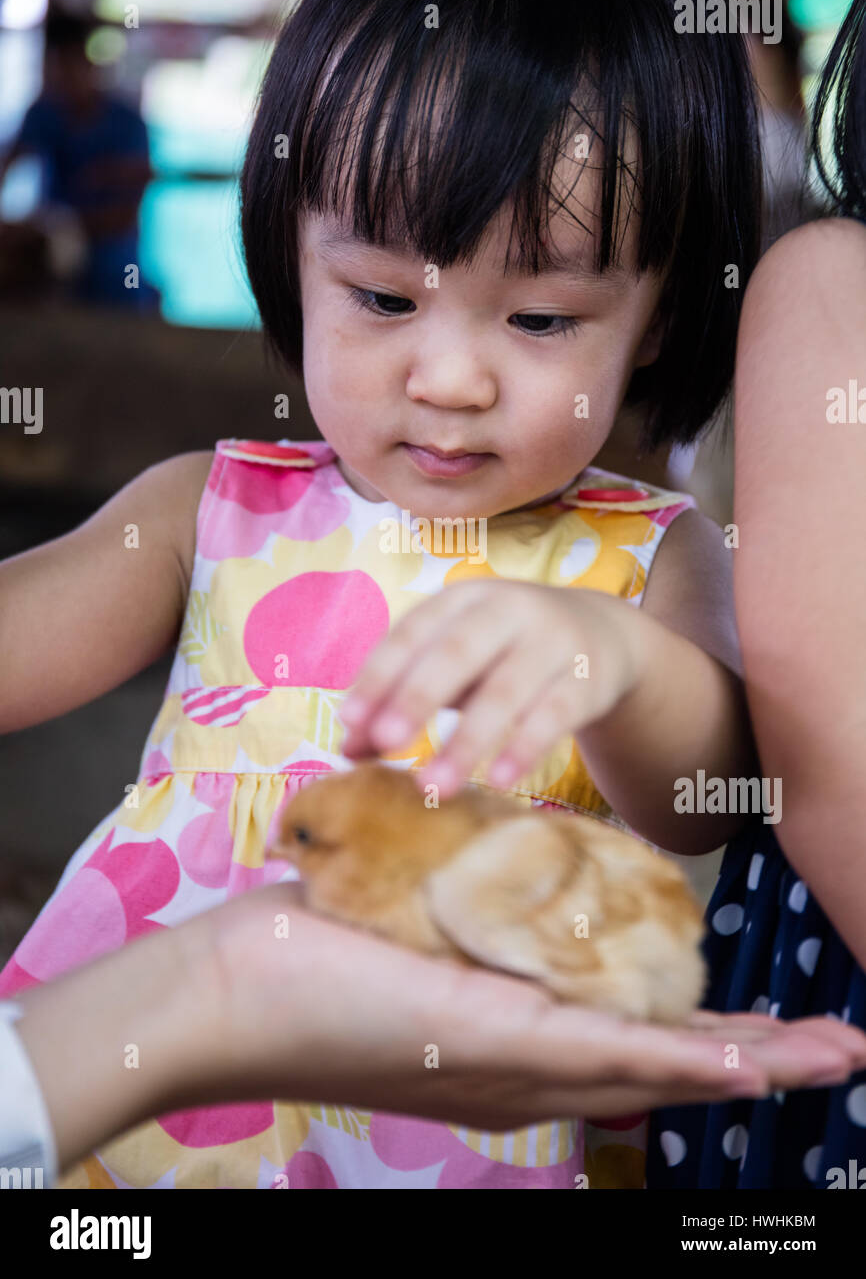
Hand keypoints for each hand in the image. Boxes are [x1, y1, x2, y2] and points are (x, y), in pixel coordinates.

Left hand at [20, 881, 865, 1175]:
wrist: (230, 990)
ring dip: (749, 1063)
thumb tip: (488, 873)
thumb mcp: (405, 923)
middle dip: (752, 1061)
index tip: (758, 1034)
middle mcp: (521, 1072)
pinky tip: (748, 1064)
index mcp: (504, 1044)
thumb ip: (457, 913)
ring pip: (657, 1072)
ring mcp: (515, 1065)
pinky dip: (687, 1064)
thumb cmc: (303, 954)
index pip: (621, 1044)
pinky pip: (612, 1061)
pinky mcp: (498, 1047)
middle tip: (835, 1055)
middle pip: (661, 1071)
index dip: (698, 1042)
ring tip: (828, 1058)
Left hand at [339, 578, 641, 799]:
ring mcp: (552, 641)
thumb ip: (399, 700)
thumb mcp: (454, 664)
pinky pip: (554, 715)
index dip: (379, 676)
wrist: (602, 634)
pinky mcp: (587, 678)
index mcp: (462, 598)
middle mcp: (508, 609)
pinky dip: (524, 748)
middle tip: (384, 743)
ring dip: (467, 741)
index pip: (412, 632)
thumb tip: (346, 752)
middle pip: (457, 652)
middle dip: (416, 697)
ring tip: (433, 786)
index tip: (348, 722)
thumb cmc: (503, 654)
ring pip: (505, 691)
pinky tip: (498, 780)